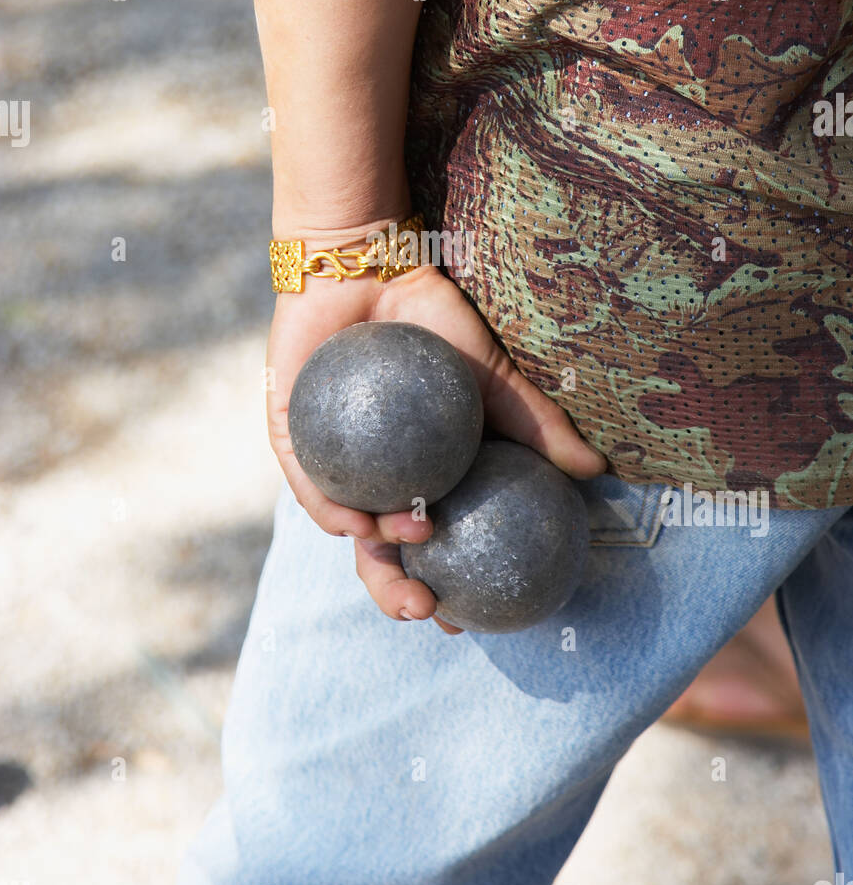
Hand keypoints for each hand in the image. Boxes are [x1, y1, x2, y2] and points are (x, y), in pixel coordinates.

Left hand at [266, 260, 606, 632]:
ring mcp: (330, 459)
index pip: (431, 547)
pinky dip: (329, 506)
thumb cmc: (433, 320)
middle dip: (400, 593)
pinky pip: (308, 481)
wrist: (371, 262)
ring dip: (371, 552)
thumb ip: (535, 423)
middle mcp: (372, 476)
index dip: (446, 589)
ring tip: (406, 551)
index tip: (468, 622)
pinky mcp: (290, 433)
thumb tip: (595, 473)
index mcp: (418, 476)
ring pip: (343, 525)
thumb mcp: (493, 375)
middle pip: (382, 555)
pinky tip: (352, 522)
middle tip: (428, 611)